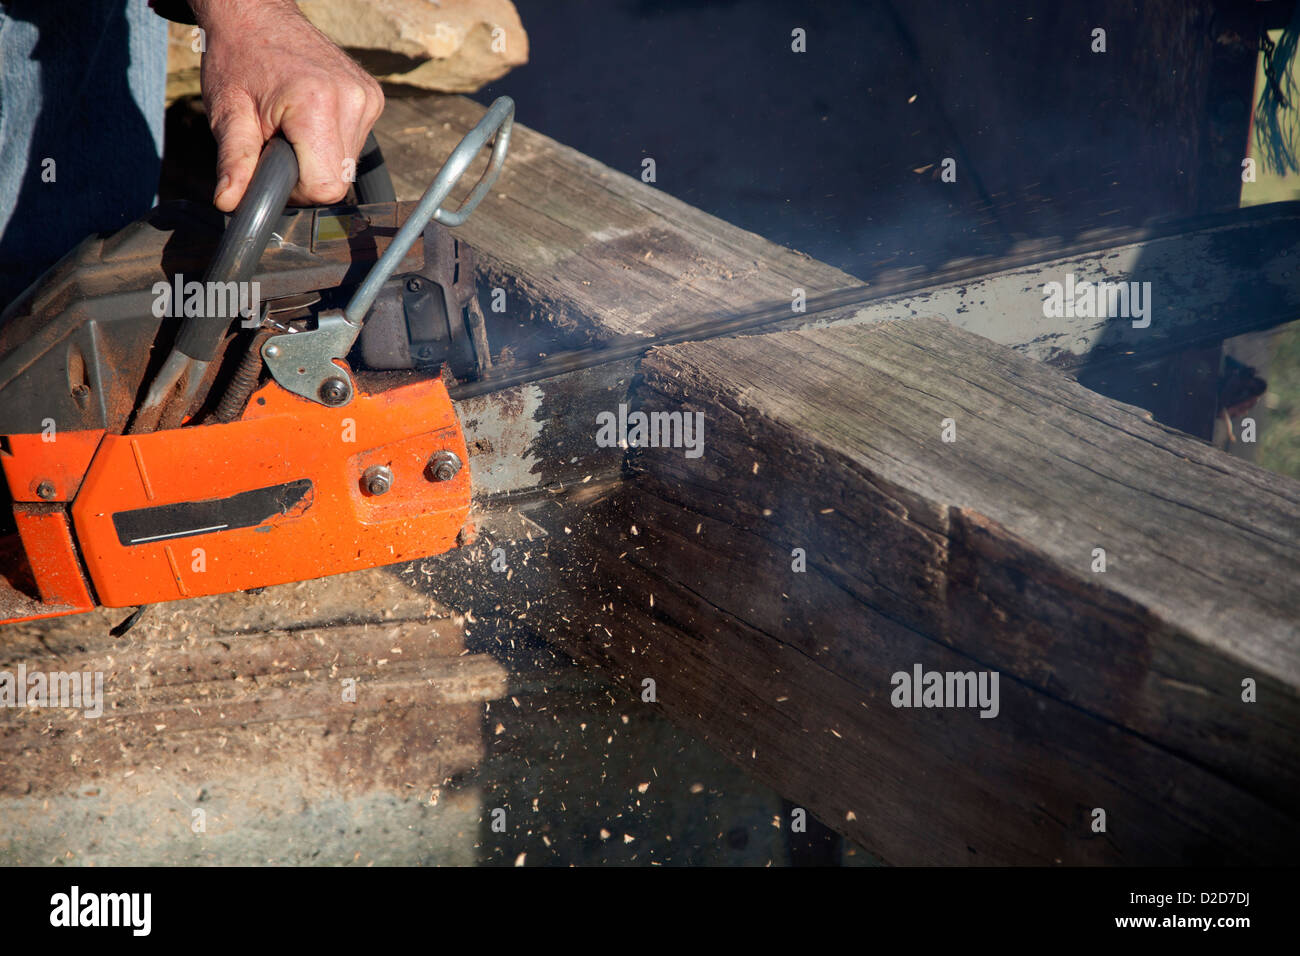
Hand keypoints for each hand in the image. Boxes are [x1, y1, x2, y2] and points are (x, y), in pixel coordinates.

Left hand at [191, 0, 383, 210]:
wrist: (257, 13)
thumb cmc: (238, 57)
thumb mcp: (227, 112)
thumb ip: (234, 161)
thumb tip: (229, 202)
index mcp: (317, 104)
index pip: (326, 186)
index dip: (298, 190)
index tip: (275, 167)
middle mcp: (352, 100)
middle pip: (340, 179)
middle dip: (308, 174)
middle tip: (279, 144)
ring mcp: (368, 97)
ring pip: (348, 165)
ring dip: (319, 158)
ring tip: (292, 128)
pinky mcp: (373, 97)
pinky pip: (354, 143)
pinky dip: (331, 141)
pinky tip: (310, 119)